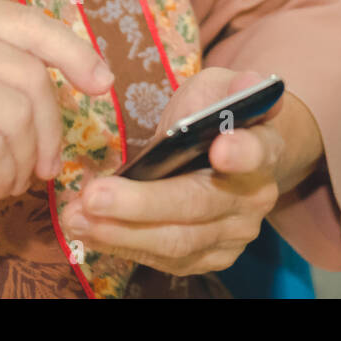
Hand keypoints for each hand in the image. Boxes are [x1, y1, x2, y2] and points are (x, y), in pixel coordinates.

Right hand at [0, 0, 113, 211]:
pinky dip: (4, 174)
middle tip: (47, 164)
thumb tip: (68, 73)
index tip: (102, 83)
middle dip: (51, 130)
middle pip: (32, 79)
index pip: (31, 24)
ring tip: (12, 179)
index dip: (76, 54)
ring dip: (25, 160)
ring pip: (17, 116)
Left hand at [60, 68, 290, 275]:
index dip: (241, 153)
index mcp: (265, 149)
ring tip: (75, 215)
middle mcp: (256, 198)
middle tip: (94, 195)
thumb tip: (249, 81)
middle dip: (143, 204)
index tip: (219, 149)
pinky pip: (162, 259)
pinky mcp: (206, 258)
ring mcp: (233, 235)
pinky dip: (121, 244)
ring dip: (119, 230)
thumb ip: (228, 86)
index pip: (258, 152)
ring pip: (176, 242)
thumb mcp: (216, 87)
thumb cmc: (214, 115)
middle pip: (199, 205)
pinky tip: (87, 228)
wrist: (227, 154)